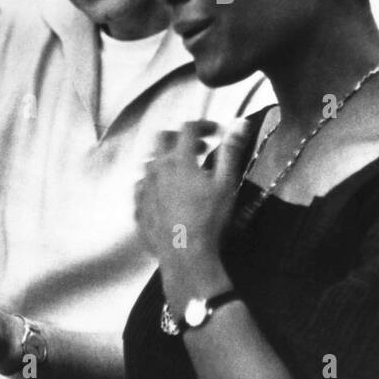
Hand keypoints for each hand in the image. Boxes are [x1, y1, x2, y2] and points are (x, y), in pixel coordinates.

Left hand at [134, 120, 251, 292]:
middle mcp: (156, 168)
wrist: (186, 255)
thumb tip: (240, 123)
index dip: (203, 125)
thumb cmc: (209, 219)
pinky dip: (154, 182)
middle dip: (181, 137)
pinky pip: (141, 186)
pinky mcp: (138, 207)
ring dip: (166, 159)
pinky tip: (166, 193)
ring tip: (183, 170)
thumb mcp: (226, 182)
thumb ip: (231, 149)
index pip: (187, 128)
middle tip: (199, 148)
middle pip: (162, 138)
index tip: (215, 132)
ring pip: (150, 162)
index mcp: (179, 159)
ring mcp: (144, 188)